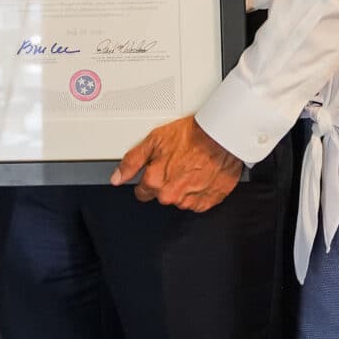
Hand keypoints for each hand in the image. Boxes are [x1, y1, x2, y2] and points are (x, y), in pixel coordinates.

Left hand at [112, 115, 242, 211]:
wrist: (222, 137)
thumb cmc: (193, 135)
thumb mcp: (154, 140)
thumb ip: (132, 162)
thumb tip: (117, 177)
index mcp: (155, 181)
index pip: (142, 192)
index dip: (148, 179)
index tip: (157, 170)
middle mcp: (171, 195)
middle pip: (161, 195)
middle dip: (166, 182)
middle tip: (177, 163)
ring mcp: (190, 201)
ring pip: (179, 198)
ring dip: (183, 186)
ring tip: (192, 167)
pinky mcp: (207, 202)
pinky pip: (197, 201)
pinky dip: (199, 191)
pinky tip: (202, 175)